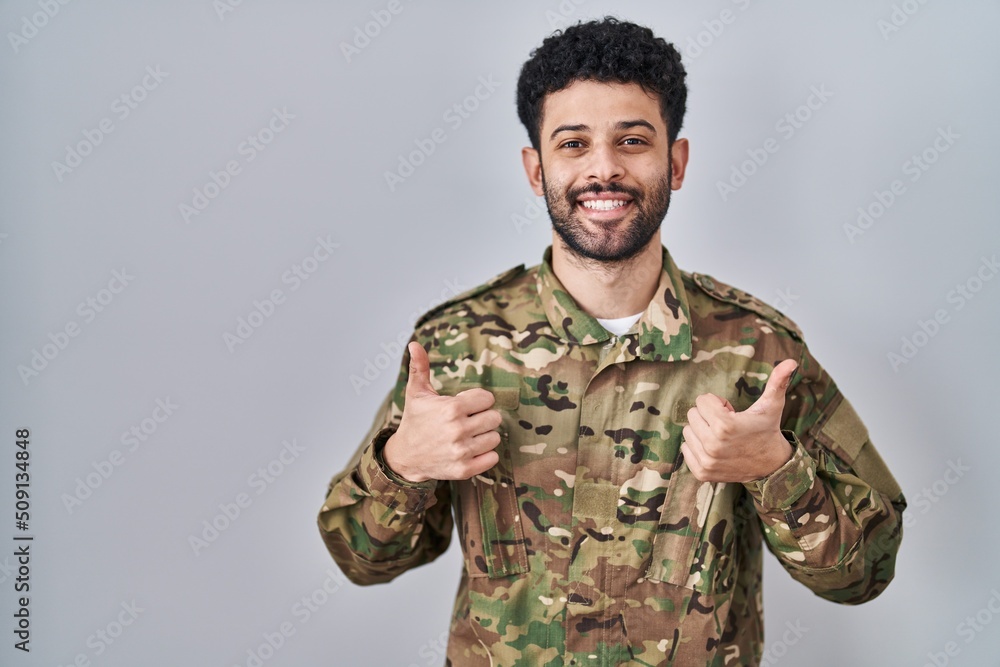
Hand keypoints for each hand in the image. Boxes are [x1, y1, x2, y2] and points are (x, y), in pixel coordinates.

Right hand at [382, 342, 501, 482]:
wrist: (405, 456)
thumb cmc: (414, 420)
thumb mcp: (416, 393)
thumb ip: (420, 367)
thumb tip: (414, 343)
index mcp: (451, 408)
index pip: (487, 399)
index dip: (479, 401)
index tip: (467, 406)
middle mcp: (457, 430)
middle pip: (494, 418)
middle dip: (483, 418)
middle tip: (469, 421)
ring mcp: (461, 451)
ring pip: (495, 437)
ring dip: (485, 436)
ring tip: (468, 435)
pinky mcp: (464, 469)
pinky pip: (492, 458)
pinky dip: (486, 454)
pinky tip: (471, 449)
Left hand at [680, 359, 797, 482]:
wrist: (771, 467)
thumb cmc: (767, 431)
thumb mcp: (771, 405)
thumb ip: (777, 381)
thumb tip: (791, 361)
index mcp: (725, 425)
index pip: (702, 401)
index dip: (717, 404)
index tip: (732, 413)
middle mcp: (713, 444)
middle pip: (692, 415)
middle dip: (708, 416)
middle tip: (727, 425)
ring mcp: (707, 461)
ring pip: (687, 431)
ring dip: (702, 430)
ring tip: (722, 437)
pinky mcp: (702, 472)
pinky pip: (685, 449)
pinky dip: (696, 446)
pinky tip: (715, 449)